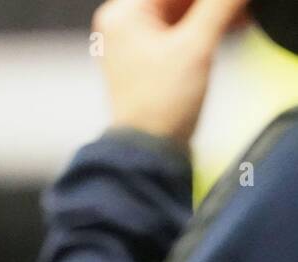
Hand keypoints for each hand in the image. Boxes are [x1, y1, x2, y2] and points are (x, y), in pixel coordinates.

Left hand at [92, 0, 250, 145]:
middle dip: (211, 3)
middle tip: (235, 10)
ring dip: (213, 11)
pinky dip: (206, 24)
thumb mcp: (196, 45)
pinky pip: (182, 26)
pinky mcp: (150, 54)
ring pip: (183, 9)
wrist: (149, 148)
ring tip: (238, 18)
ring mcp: (135, 39)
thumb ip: (219, 5)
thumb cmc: (158, 105)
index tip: (228, 5)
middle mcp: (123, 22)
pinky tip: (231, 25)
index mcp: (123, 14)